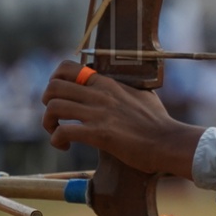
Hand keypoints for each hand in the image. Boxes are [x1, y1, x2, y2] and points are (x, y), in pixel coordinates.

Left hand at [39, 61, 204, 176]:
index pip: (68, 68)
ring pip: (54, 107)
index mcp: (108, 83)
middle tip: (55, 116)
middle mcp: (100, 94)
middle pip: (54, 86)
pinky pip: (63, 132)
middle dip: (47, 102)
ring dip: (48, 122)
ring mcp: (98, 113)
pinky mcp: (98, 134)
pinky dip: (56, 140)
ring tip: (56, 133)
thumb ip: (125, 89)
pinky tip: (64, 147)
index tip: (60, 96)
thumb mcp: (142, 95)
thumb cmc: (158, 122)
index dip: (55, 80)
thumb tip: (122, 88)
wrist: (168, 142)